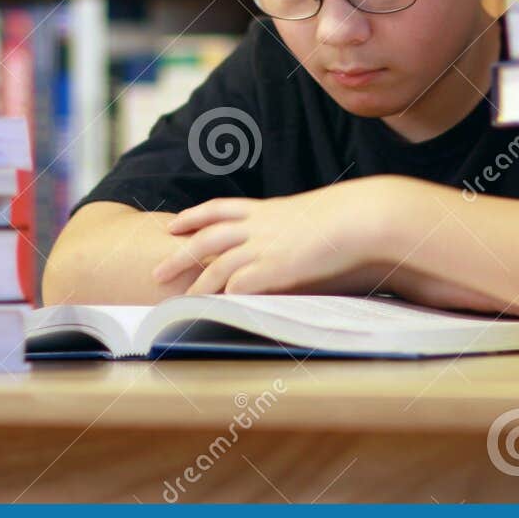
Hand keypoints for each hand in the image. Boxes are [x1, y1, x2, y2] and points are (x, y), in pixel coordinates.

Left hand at [152, 177, 398, 294]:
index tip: (175, 223)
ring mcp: (265, 246)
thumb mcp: (314, 214)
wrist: (361, 216)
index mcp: (268, 208)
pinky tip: (215, 309)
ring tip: (180, 301)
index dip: (194, 216)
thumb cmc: (349, 215)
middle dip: (180, 254)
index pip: (220, 208)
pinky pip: (240, 285)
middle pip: (206, 237)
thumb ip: (296, 226)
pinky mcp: (275, 268)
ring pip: (217, 265)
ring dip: (197, 284)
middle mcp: (260, 225)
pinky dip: (224, 297)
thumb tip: (297, 236)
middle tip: (157, 270)